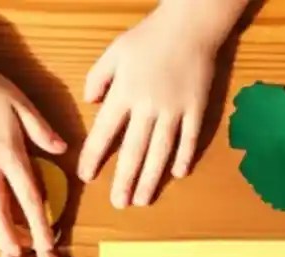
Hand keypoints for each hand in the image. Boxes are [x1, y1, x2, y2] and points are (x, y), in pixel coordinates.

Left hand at [78, 0, 231, 207]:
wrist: (191, 24)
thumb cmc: (149, 36)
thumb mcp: (114, 51)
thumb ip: (98, 78)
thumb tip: (89, 103)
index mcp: (124, 93)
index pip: (104, 132)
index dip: (94, 156)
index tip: (87, 176)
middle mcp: (148, 106)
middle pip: (134, 151)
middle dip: (124, 180)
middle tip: (119, 204)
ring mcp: (175, 110)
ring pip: (161, 152)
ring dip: (152, 179)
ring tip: (144, 200)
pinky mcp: (197, 108)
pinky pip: (190, 138)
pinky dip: (185, 157)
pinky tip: (178, 175)